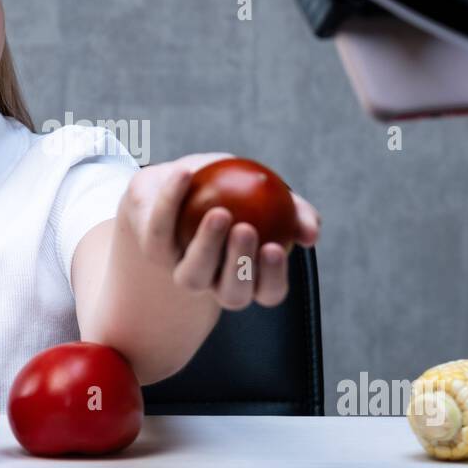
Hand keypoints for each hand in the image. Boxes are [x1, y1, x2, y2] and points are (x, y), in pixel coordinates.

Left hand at [117, 153, 320, 310]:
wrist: (178, 183)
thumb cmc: (234, 190)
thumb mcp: (267, 192)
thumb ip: (294, 210)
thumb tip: (312, 231)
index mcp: (249, 275)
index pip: (268, 292)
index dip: (273, 278)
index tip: (275, 247)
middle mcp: (216, 281)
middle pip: (232, 293)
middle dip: (240, 265)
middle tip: (246, 228)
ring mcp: (183, 269)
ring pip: (192, 278)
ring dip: (207, 246)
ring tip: (219, 211)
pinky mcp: (154, 249)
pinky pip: (161, 230)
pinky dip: (171, 201)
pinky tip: (185, 174)